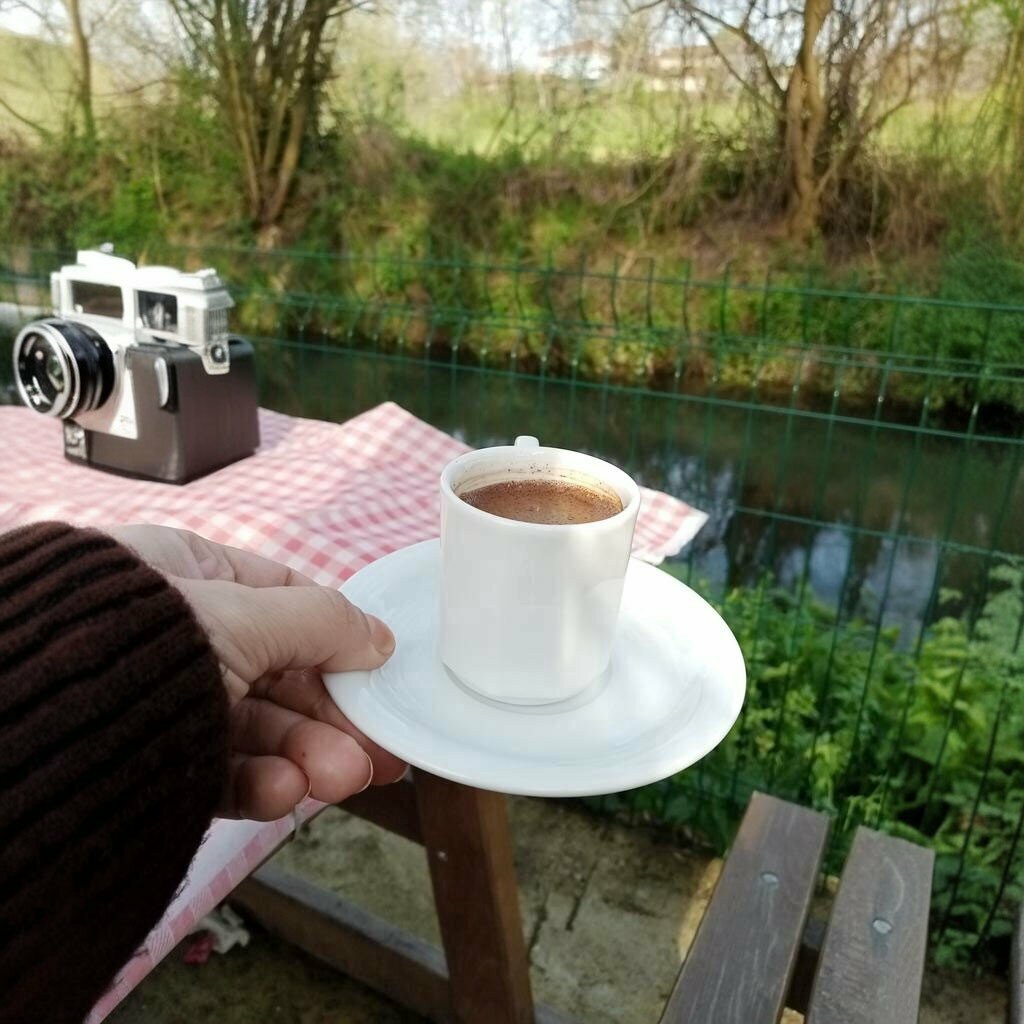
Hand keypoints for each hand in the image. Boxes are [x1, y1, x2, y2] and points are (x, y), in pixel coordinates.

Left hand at [107, 524, 406, 820]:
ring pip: (253, 731)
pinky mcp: (148, 761)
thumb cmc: (134, 640)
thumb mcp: (242, 617)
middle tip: (376, 753)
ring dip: (306, 756)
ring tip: (342, 777)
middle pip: (277, 675)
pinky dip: (256, 784)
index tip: (378, 674)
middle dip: (329, 718)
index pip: (284, 599)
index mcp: (188, 572)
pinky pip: (215, 771)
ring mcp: (162, 699)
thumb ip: (321, 623)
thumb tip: (379, 635)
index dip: (338, 637)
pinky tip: (284, 790)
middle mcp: (177, 633)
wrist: (27, 728)